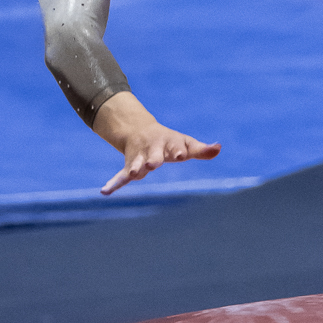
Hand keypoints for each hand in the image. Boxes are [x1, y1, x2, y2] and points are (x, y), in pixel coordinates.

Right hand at [93, 92, 220, 193]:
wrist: (140, 131)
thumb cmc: (170, 141)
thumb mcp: (186, 143)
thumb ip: (201, 150)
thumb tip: (218, 148)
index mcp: (170, 143)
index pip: (176, 147)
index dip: (178, 151)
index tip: (180, 155)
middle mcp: (153, 149)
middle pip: (154, 155)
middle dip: (154, 159)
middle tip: (154, 163)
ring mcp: (140, 157)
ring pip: (137, 163)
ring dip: (136, 168)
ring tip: (134, 173)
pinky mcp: (130, 166)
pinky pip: (120, 175)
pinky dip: (113, 183)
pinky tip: (105, 191)